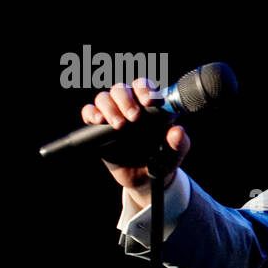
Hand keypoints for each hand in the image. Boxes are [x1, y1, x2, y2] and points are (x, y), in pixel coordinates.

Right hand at [81, 78, 190, 205]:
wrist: (146, 179)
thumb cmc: (162, 160)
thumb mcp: (174, 153)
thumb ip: (178, 143)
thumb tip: (178, 131)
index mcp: (150, 107)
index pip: (144, 87)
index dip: (145, 90)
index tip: (149, 102)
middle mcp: (130, 107)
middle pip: (121, 89)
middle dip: (126, 100)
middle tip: (134, 117)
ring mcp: (113, 116)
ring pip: (104, 98)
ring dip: (110, 108)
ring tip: (119, 125)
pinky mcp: (97, 129)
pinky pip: (89, 113)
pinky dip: (92, 113)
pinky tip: (99, 122)